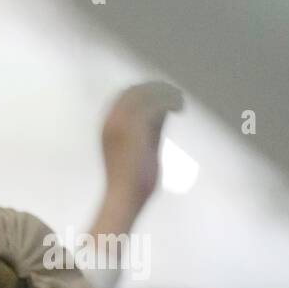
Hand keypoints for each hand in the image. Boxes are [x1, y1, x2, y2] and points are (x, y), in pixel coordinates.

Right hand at [99, 81, 183, 218]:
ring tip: (180, 101)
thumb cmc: (131, 180)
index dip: (145, 92)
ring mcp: (122, 123)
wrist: (124, 198)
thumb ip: (150, 130)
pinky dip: (170, 103)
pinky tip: (180, 108)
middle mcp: (111, 121)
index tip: (163, 96)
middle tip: (175, 96)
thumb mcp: (141, 148)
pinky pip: (156, 104)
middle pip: (135, 91)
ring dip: (166, 94)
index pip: (126, 97)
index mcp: (108, 127)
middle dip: (157, 89)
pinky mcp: (135, 127)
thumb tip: (163, 112)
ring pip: (146, 94)